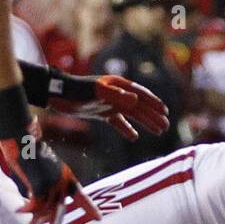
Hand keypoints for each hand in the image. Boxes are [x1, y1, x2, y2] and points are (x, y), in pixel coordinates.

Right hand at [0, 133, 99, 223]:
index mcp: (64, 174)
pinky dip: (26, 210)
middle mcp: (61, 179)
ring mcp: (52, 182)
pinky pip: (35, 204)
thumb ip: (42, 182)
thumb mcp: (40, 166)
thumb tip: (37, 198)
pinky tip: (19, 212)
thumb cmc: (26, 148)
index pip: (79, 194)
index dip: (89, 208)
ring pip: (47, 209)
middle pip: (61, 208)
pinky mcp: (40, 183)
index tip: (99, 219)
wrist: (21, 135)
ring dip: (35, 222)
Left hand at [49, 74, 169, 140]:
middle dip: (153, 115)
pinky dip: (127, 129)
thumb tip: (136, 100)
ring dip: (145, 122)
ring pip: (132, 114)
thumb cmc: (77, 91)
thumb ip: (116, 95)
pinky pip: (118, 122)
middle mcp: (117, 94)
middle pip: (140, 106)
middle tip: (166, 126)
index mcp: (118, 85)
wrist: (57, 96)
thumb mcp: (97, 92)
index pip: (141, 94)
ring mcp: (110, 104)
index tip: (165, 111)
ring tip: (158, 131)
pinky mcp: (101, 113)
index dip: (153, 103)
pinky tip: (134, 137)